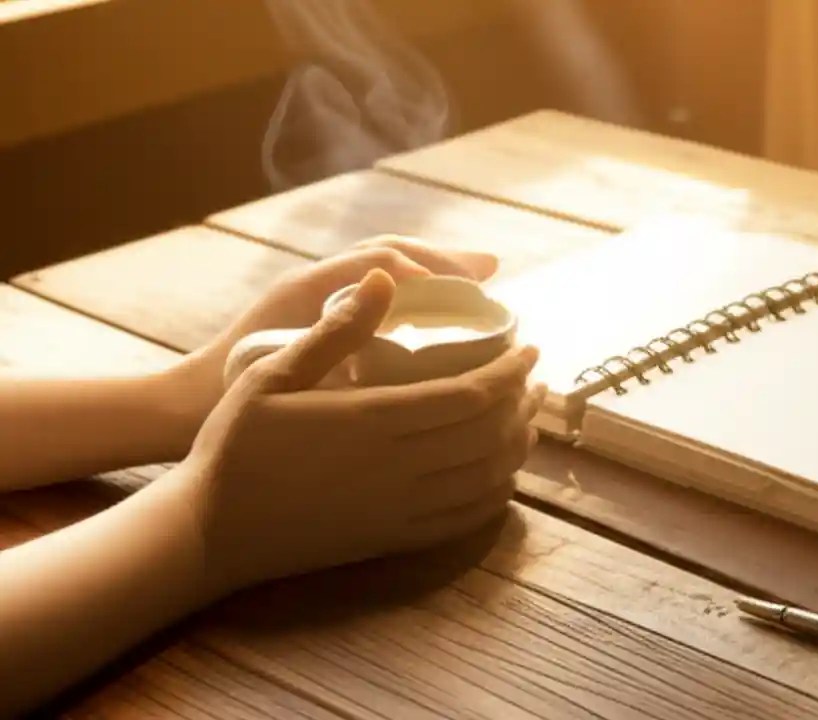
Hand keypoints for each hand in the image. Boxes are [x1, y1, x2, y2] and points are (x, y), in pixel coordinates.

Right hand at [175, 269, 544, 590]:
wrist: (210, 531)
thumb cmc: (234, 444)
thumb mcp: (273, 373)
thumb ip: (338, 329)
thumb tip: (384, 276)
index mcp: (374, 419)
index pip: (470, 394)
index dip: (511, 371)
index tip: (532, 347)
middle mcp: (399, 467)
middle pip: (489, 434)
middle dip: (524, 403)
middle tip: (538, 379)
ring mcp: (400, 509)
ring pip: (486, 477)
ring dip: (516, 446)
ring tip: (528, 420)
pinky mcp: (393, 539)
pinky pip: (464, 518)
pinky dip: (495, 493)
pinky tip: (500, 475)